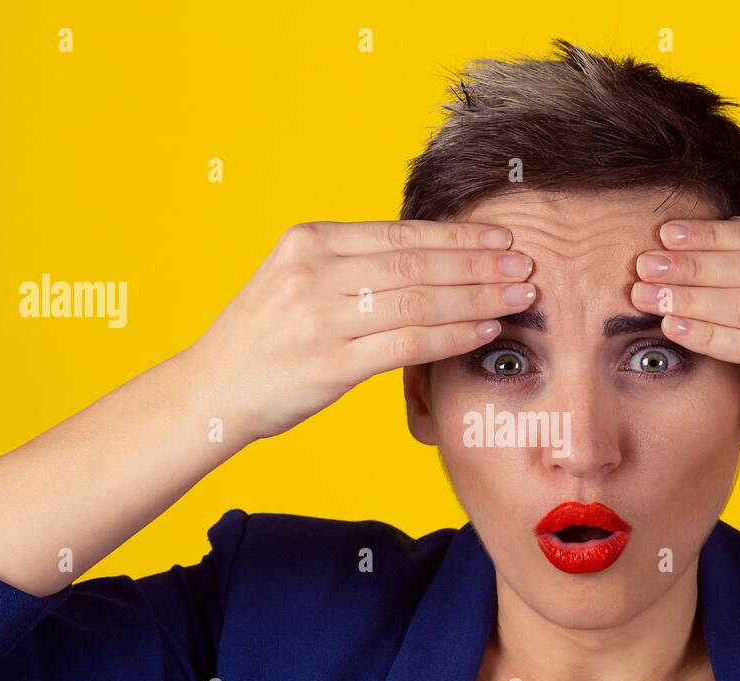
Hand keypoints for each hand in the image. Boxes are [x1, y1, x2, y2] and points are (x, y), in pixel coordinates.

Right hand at [190, 220, 535, 440]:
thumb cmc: (265, 336)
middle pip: (418, 263)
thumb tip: (432, 256)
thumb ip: (353, 264)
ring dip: (477, 298)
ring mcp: (320, 319)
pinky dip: (452, 335)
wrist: (213, 388)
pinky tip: (484, 330)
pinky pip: (406, 344)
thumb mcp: (298, 278)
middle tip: (525, 267)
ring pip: (419, 300)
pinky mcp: (329, 364)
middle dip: (480, 265)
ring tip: (518, 297)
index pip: (401, 234)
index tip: (501, 240)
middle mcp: (314, 272)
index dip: (458, 237)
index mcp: (310, 241)